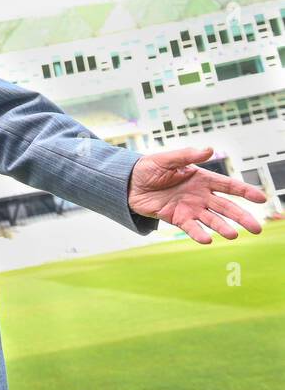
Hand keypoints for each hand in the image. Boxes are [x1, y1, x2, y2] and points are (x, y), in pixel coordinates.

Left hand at [127, 145, 267, 243]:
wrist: (128, 183)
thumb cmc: (148, 168)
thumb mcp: (166, 159)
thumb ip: (187, 156)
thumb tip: (208, 149)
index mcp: (201, 178)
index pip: (228, 186)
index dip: (245, 191)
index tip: (261, 198)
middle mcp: (200, 195)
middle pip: (226, 206)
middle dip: (242, 217)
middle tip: (257, 228)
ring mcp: (190, 208)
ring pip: (212, 219)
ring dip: (223, 227)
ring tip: (234, 235)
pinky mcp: (177, 218)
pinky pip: (191, 228)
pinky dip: (199, 234)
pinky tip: (208, 240)